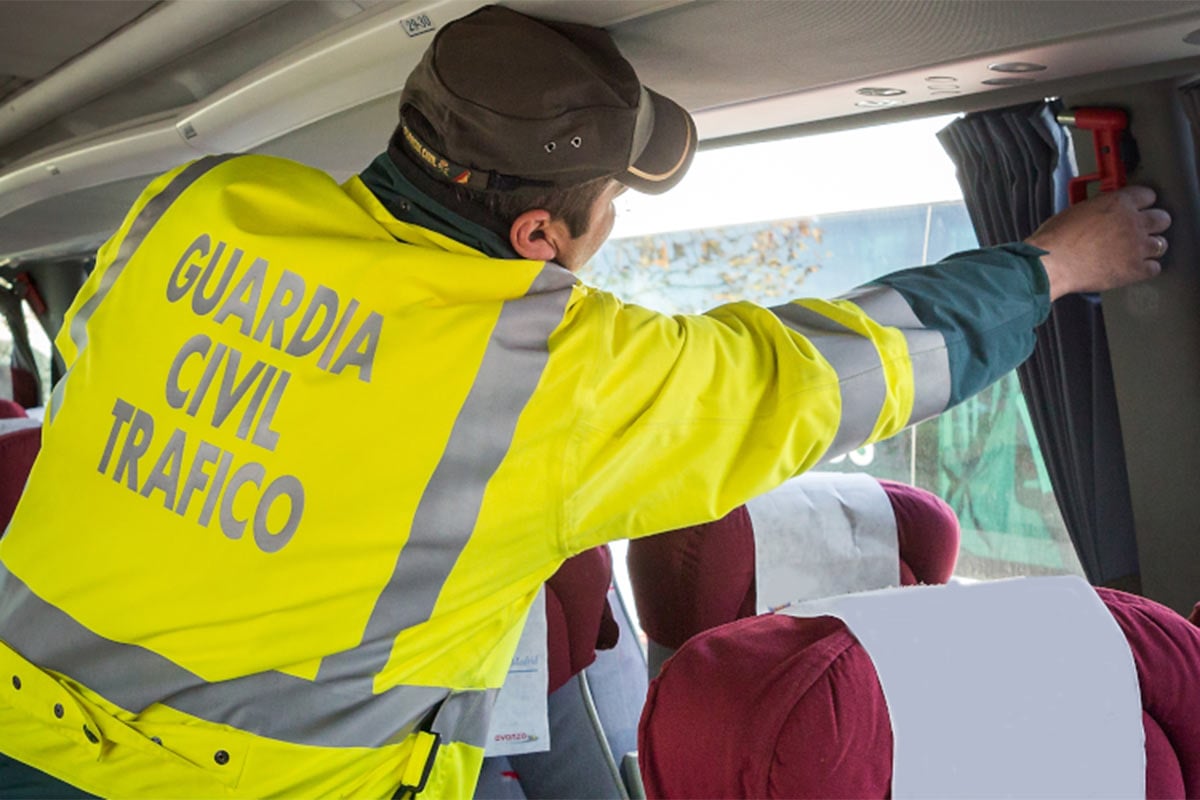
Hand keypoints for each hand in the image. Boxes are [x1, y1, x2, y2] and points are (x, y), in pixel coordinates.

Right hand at [1025, 186, 1170, 300]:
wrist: (1051, 264)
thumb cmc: (1055, 239)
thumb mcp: (1077, 211)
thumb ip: (1099, 209)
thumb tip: (1104, 214)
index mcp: (1118, 203)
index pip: (1148, 195)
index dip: (1142, 203)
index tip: (1139, 208)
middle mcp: (1133, 222)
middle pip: (1162, 218)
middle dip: (1153, 224)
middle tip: (1142, 230)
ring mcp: (1137, 247)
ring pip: (1161, 244)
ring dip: (1150, 247)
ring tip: (1136, 251)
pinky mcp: (1135, 269)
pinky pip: (1154, 268)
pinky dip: (1146, 268)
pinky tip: (1133, 267)